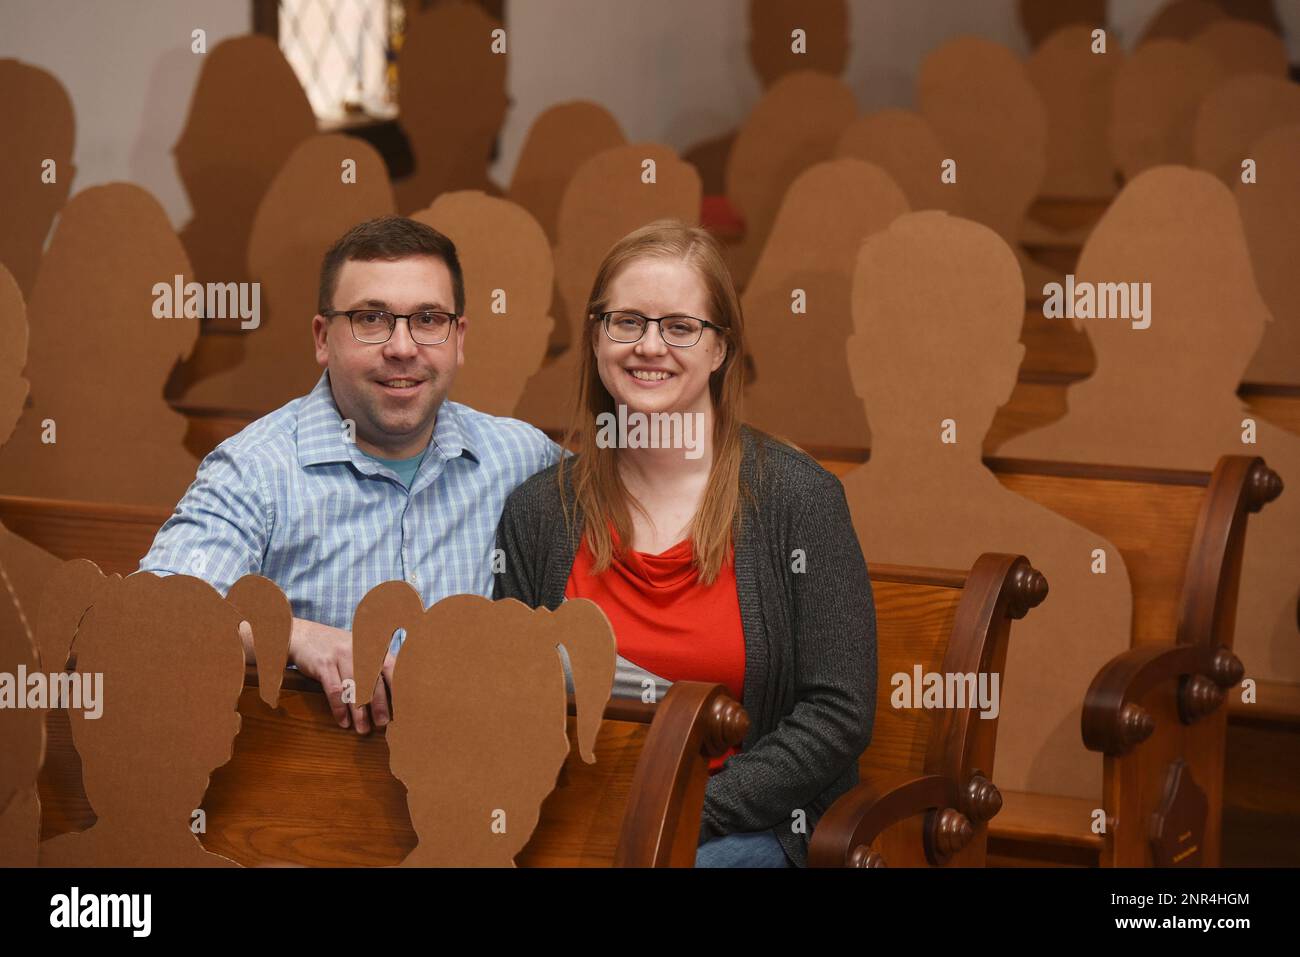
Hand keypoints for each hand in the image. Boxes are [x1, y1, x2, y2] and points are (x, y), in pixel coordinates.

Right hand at [288, 617, 396, 733]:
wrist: (303, 635)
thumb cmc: (336, 649)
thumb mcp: (358, 650)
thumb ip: (373, 666)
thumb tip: (390, 698)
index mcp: (371, 646)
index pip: (390, 667)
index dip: (396, 687)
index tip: (401, 706)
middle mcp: (359, 649)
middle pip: (374, 679)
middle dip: (380, 703)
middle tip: (382, 722)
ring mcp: (341, 655)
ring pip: (355, 687)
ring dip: (360, 711)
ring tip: (363, 729)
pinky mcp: (323, 664)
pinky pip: (335, 690)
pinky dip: (340, 708)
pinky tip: (344, 721)